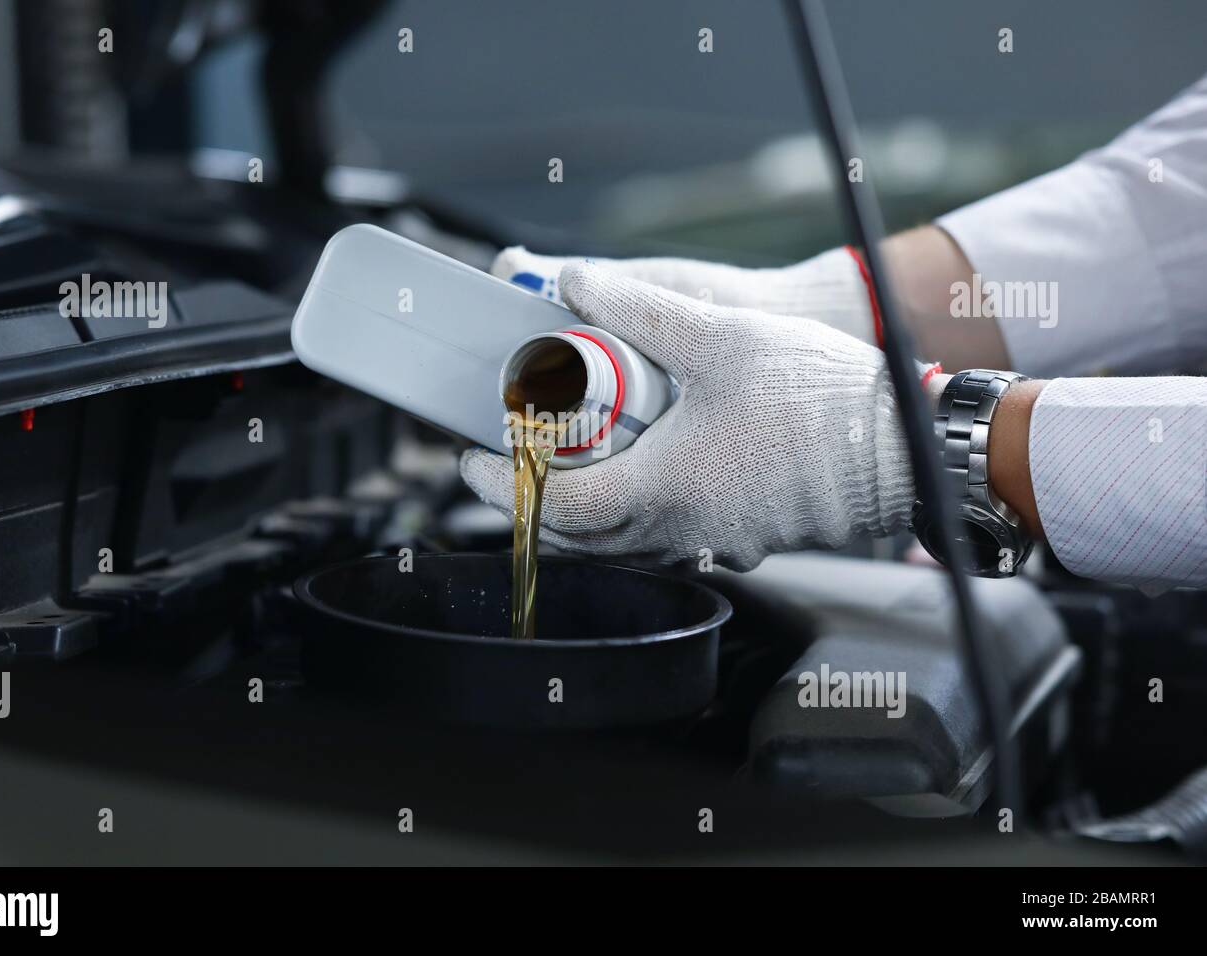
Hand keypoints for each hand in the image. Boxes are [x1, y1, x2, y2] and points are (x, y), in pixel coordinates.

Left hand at [460, 262, 915, 570]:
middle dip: (530, 504)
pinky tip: (638, 476)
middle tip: (508, 462)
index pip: (555, 507)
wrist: (902, 444)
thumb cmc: (820, 400)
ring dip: (580, 515)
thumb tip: (576, 282)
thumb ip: (639, 309)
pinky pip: (665, 543)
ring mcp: (714, 542)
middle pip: (577, 539)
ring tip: (562, 465)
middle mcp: (681, 530)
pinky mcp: (742, 540)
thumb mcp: (719, 337)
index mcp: (663, 489)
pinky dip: (630, 519)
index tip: (476, 456)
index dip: (503, 483)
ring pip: (621, 547)